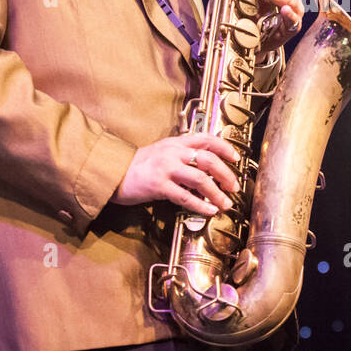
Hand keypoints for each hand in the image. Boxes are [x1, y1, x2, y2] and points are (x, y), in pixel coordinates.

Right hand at [110, 133, 240, 216]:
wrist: (114, 172)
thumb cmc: (138, 164)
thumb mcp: (162, 152)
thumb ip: (182, 155)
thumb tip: (207, 167)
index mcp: (176, 143)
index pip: (206, 139)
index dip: (225, 147)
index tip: (236, 158)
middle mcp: (173, 153)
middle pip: (208, 159)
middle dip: (226, 174)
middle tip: (234, 186)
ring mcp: (166, 169)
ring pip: (200, 179)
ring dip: (216, 193)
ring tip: (225, 203)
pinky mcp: (158, 186)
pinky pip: (185, 197)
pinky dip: (200, 205)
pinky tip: (209, 210)